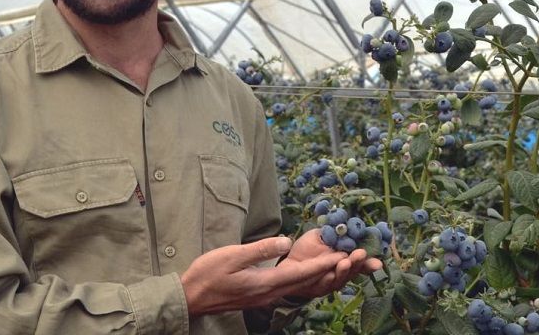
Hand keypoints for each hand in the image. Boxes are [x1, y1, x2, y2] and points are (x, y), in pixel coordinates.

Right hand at [180, 236, 345, 316]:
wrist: (191, 297)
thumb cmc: (208, 274)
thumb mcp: (233, 256)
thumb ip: (261, 249)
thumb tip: (287, 241)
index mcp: (265, 283)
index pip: (301, 273)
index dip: (323, 264)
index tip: (342, 256)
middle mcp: (269, 294)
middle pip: (304, 282)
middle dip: (326, 271)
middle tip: (347, 260)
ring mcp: (264, 297)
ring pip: (297, 286)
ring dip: (316, 275)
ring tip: (333, 264)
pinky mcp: (258, 296)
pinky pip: (287, 287)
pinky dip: (301, 279)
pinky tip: (305, 273)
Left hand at [281, 229, 382, 298]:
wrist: (288, 262)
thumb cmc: (307, 248)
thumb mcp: (321, 236)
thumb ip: (334, 232)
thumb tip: (346, 225)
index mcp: (346, 258)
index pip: (362, 260)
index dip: (370, 260)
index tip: (377, 258)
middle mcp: (343, 272)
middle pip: (355, 269)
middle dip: (358, 262)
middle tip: (360, 254)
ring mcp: (333, 282)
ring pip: (342, 278)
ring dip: (344, 271)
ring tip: (345, 262)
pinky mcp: (320, 289)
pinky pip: (325, 285)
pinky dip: (328, 279)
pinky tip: (330, 272)